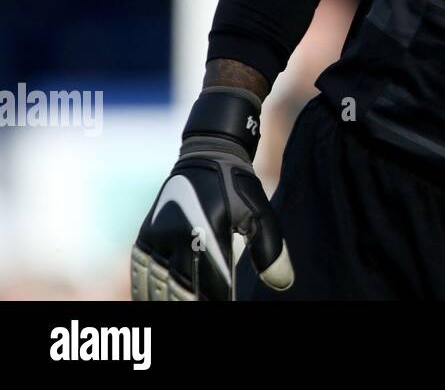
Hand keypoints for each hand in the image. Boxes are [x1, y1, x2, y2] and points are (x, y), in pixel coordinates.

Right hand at [130, 87, 292, 299]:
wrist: (209, 152)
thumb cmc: (238, 185)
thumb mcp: (259, 213)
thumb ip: (270, 250)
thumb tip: (283, 284)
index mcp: (205, 230)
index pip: (210, 281)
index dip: (218, 299)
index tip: (227, 308)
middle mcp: (176, 233)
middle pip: (180, 285)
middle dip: (191, 302)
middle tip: (204, 311)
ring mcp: (156, 233)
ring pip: (157, 280)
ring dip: (166, 298)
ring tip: (178, 309)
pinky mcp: (146, 232)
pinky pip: (142, 267)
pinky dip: (147, 286)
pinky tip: (156, 298)